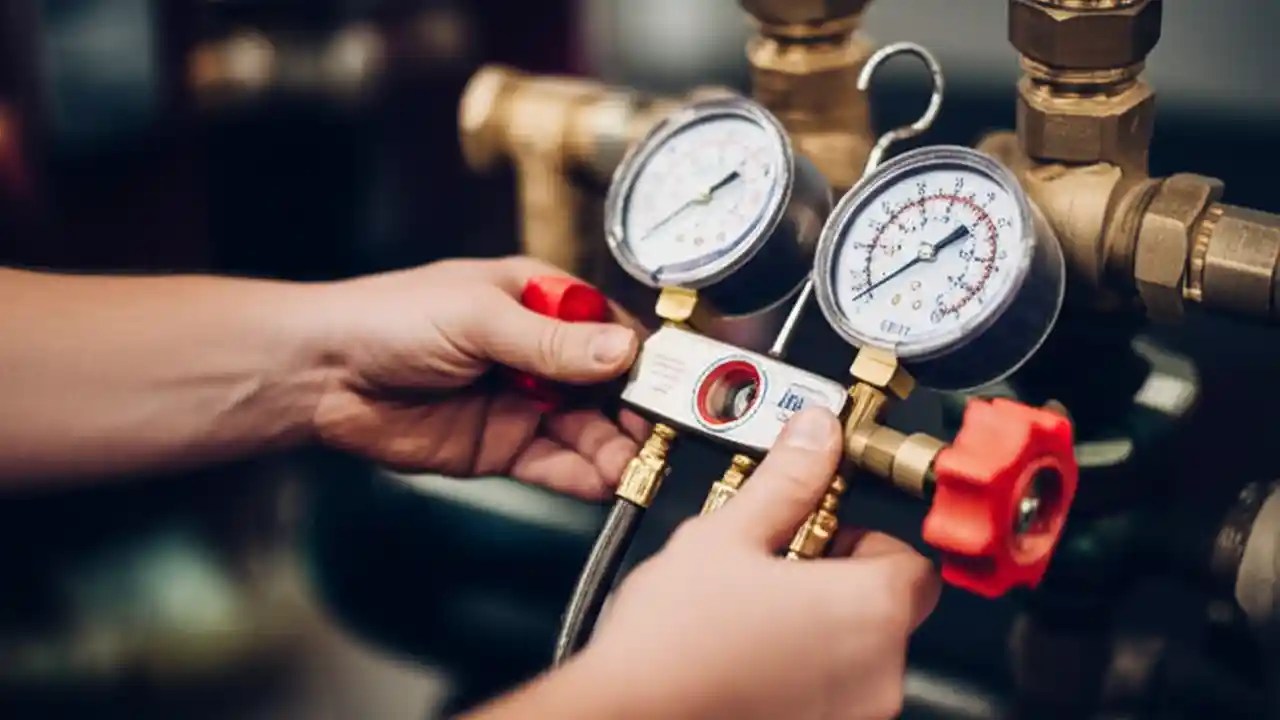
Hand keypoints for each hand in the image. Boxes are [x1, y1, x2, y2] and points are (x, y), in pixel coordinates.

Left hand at [309, 256, 648, 499]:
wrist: (325, 374)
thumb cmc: (393, 320)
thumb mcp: (479, 318)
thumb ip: (551, 343)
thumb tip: (623, 351)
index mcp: (540, 301)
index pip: (611, 330)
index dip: (644, 359)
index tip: (674, 386)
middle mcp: (540, 353)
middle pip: (609, 386)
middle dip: (637, 413)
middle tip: (659, 438)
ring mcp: (524, 402)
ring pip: (587, 430)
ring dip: (614, 450)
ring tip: (633, 468)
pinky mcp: (502, 446)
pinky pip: (554, 464)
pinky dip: (580, 475)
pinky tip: (602, 483)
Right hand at [582, 409, 940, 718]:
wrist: (627, 715)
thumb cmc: (673, 644)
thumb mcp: (726, 536)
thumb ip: (786, 481)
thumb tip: (815, 436)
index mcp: (869, 612)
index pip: (911, 561)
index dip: (863, 537)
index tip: (817, 530)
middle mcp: (879, 673)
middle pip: (884, 607)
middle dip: (834, 580)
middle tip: (775, 566)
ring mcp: (853, 714)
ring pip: (856, 652)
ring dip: (818, 626)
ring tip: (751, 611)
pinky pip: (831, 691)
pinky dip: (801, 670)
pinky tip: (747, 653)